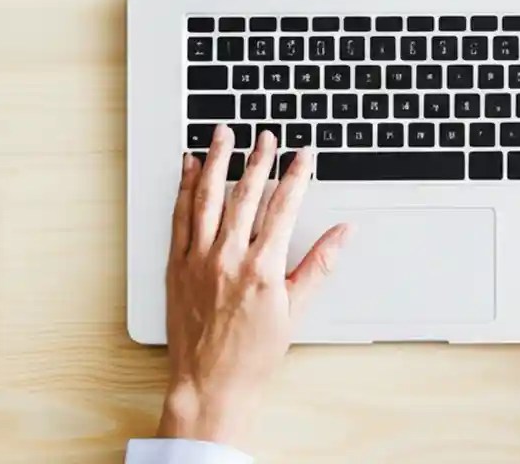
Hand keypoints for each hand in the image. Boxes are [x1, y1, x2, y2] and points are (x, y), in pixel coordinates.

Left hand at [159, 126, 347, 444]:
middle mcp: (228, 258)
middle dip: (258, 160)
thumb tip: (344, 232)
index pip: (283, 207)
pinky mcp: (176, 266)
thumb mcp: (297, 310)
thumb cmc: (253, 355)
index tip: (302, 154)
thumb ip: (319, 264)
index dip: (296, 176)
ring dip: (216, 161)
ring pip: (207, 198)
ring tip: (223, 135)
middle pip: (245, 194)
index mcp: (262, 268)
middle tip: (266, 136)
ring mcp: (198, 260)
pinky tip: (190, 168)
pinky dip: (184, 189)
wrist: (210, 385)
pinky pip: (179, 218)